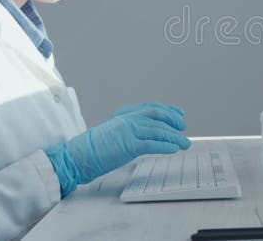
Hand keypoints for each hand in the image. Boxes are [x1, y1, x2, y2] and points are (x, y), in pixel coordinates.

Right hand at [45, 104, 190, 196]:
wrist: (78, 155)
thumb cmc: (95, 147)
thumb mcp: (115, 130)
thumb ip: (131, 128)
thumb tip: (150, 133)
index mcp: (125, 113)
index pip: (151, 107)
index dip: (168, 110)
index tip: (179, 114)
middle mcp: (128, 118)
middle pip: (158, 116)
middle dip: (174, 121)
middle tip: (184, 128)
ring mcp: (128, 130)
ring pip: (159, 131)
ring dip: (174, 137)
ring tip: (184, 143)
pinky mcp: (128, 145)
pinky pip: (152, 144)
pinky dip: (165, 146)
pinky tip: (173, 149)